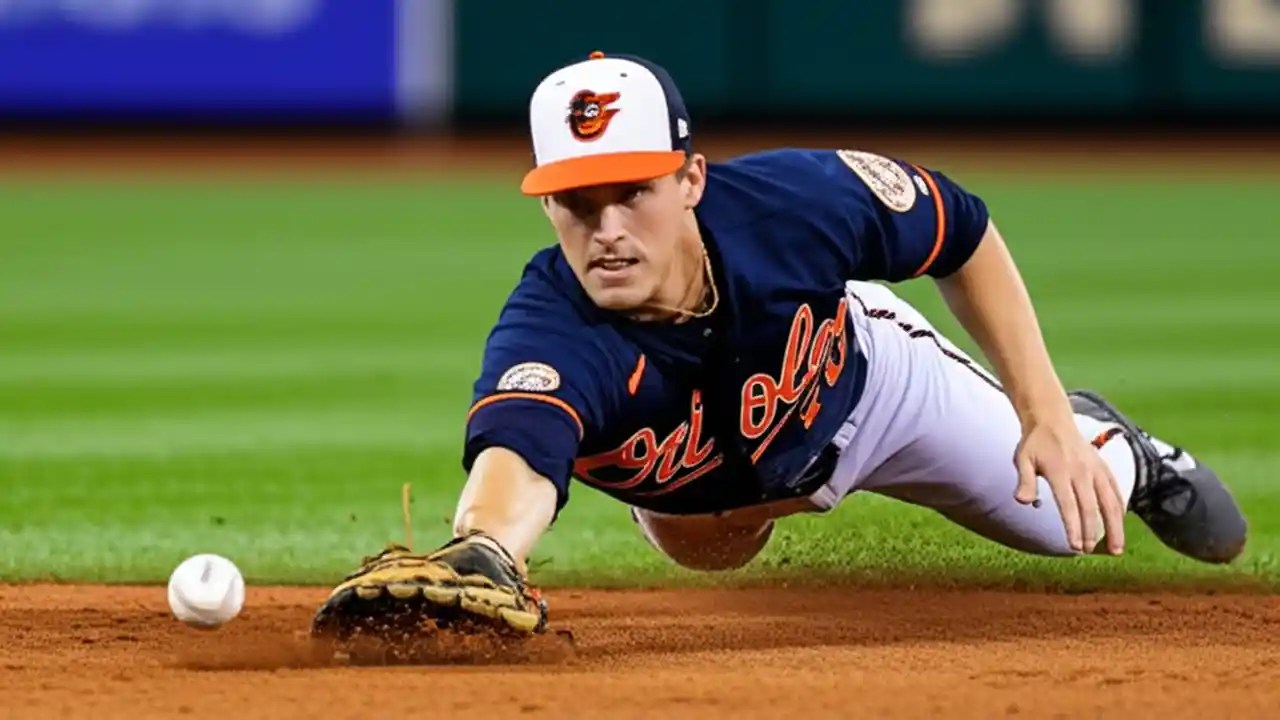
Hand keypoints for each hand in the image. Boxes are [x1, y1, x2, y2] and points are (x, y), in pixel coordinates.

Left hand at [1013, 416, 1124, 554]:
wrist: (1052, 419)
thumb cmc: (1034, 444)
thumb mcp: (1022, 459)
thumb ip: (1024, 481)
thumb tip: (1023, 502)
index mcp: (1060, 471)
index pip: (1069, 504)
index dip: (1074, 527)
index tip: (1075, 547)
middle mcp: (1081, 470)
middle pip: (1090, 506)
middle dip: (1091, 531)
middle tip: (1088, 551)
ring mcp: (1095, 468)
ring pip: (1110, 501)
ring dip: (1115, 526)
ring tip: (1116, 549)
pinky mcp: (1103, 466)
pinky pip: (1115, 490)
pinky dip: (1119, 508)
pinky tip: (1120, 524)